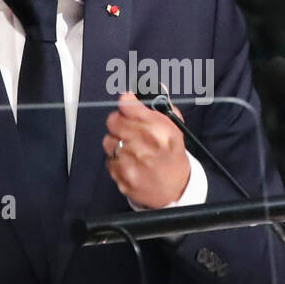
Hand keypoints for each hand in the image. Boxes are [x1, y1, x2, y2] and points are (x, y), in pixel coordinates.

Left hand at [102, 91, 189, 208]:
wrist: (176, 191)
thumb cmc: (173, 158)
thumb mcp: (174, 130)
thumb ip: (159, 109)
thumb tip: (140, 92)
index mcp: (158, 130)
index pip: (128, 106)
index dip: (125, 103)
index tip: (125, 104)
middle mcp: (144, 145)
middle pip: (113, 121)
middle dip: (119, 122)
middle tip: (127, 128)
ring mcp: (131, 163)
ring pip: (108, 141)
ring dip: (116, 142)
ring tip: (130, 148)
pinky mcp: (121, 177)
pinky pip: (109, 160)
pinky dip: (116, 160)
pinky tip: (129, 162)